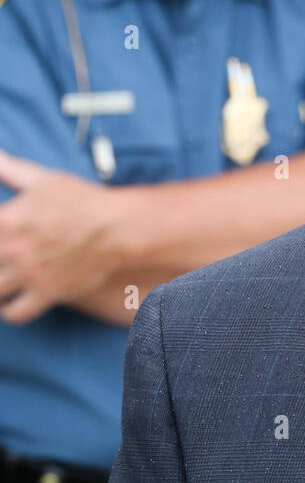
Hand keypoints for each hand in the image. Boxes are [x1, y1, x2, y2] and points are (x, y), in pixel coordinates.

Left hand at [0, 152, 119, 322]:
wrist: (115, 226)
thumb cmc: (80, 200)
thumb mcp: (42, 179)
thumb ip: (10, 169)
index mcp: (7, 220)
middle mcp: (13, 250)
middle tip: (2, 255)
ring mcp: (30, 274)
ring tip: (1, 278)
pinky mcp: (47, 293)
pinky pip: (17, 312)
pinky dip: (8, 311)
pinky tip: (8, 302)